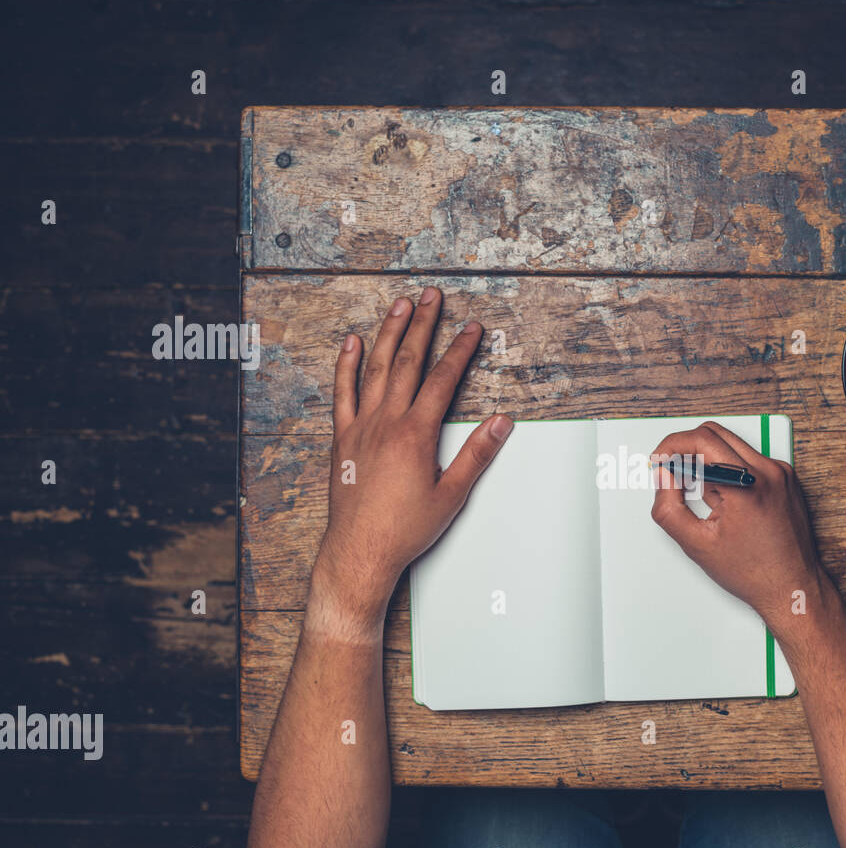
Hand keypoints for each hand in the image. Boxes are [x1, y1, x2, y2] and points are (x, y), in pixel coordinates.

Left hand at [312, 287, 512, 623]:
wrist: (360, 550)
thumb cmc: (406, 528)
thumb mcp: (453, 495)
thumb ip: (477, 455)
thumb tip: (501, 422)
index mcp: (416, 435)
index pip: (442, 380)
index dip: (460, 350)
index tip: (472, 328)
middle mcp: (385, 423)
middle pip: (407, 362)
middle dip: (423, 326)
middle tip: (432, 297)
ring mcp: (360, 427)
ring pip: (376, 369)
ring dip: (389, 333)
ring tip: (400, 306)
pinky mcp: (343, 438)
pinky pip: (343, 393)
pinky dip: (347, 365)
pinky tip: (353, 343)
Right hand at [649, 421, 833, 629]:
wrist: (792, 588)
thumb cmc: (754, 573)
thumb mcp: (697, 544)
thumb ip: (668, 508)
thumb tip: (663, 477)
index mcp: (747, 485)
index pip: (701, 440)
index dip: (671, 447)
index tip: (660, 459)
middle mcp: (768, 471)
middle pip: (714, 433)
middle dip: (687, 450)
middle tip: (673, 473)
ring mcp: (781, 472)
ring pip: (731, 444)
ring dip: (708, 461)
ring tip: (706, 498)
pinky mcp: (785, 478)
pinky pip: (748, 459)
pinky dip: (729, 471)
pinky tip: (727, 502)